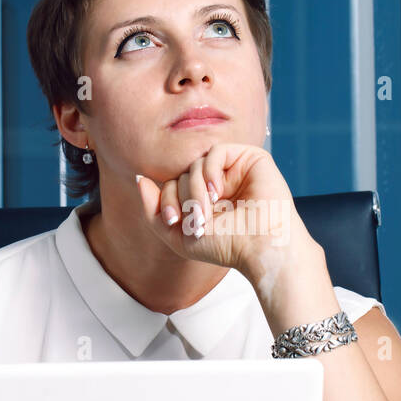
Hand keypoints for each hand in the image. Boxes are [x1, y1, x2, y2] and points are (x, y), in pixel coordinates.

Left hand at [133, 143, 310, 273]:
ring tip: (208, 211)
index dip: (166, 200)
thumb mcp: (178, 236)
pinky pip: (216, 151)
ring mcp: (235, 169)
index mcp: (204, 198)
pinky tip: (218, 191)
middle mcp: (219, 182)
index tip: (174, 221)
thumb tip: (140, 178)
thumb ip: (152, 210)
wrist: (260, 249)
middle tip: (199, 221)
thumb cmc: (226, 247)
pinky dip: (210, 171)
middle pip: (182, 174)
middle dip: (183, 198)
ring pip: (197, 164)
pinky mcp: (251, 158)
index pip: (172, 186)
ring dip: (196, 189)